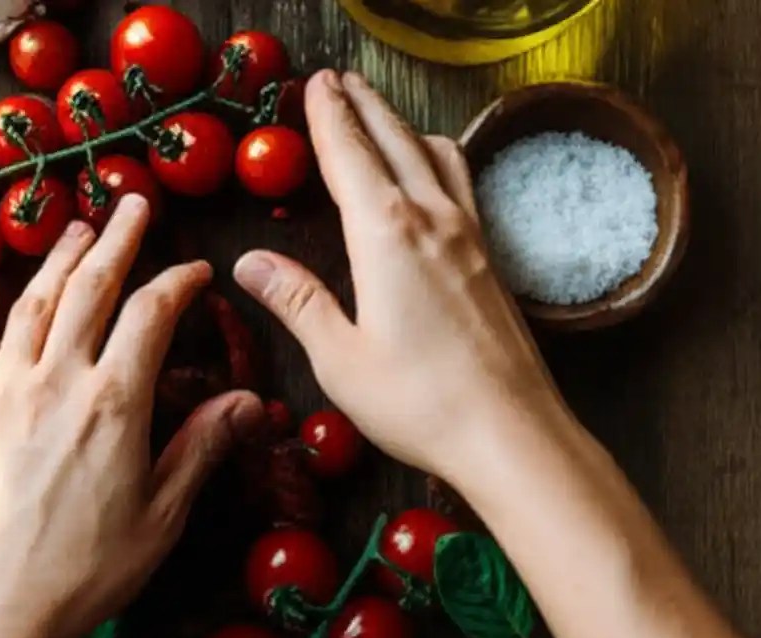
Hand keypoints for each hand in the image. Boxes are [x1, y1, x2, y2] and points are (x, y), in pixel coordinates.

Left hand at [0, 197, 262, 637]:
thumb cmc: (86, 570)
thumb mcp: (162, 515)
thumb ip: (202, 447)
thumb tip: (252, 401)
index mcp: (114, 402)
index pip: (151, 315)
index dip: (177, 282)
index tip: (195, 269)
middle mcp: (55, 381)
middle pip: (89, 290)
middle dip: (116, 242)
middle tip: (132, 204)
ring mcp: (0, 395)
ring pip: (30, 308)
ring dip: (55, 263)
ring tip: (75, 229)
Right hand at [234, 70, 567, 482]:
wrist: (511, 434)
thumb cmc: (420, 403)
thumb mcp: (340, 359)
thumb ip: (297, 302)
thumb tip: (249, 263)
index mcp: (387, 235)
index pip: (349, 156)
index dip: (328, 117)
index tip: (315, 84)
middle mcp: (433, 220)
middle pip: (394, 141)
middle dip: (363, 106)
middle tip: (340, 81)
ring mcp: (469, 237)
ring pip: (435, 155)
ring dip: (402, 126)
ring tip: (382, 115)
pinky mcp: (490, 260)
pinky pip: (462, 184)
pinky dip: (437, 158)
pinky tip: (435, 174)